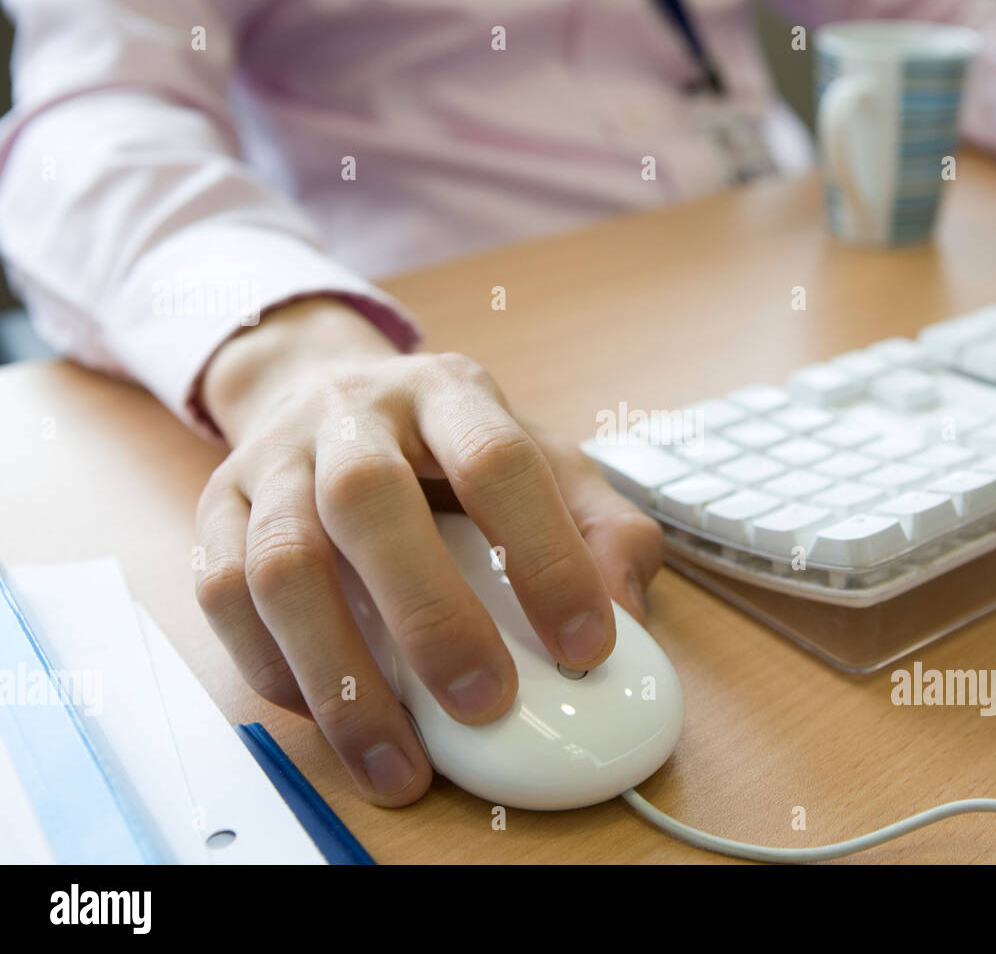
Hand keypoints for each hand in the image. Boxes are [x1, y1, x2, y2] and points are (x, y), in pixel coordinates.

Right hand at [194, 298, 662, 804]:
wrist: (320, 388)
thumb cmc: (447, 447)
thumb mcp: (544, 462)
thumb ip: (603, 531)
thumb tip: (626, 619)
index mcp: (449, 393)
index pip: (498, 461)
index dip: (545, 556)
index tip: (585, 648)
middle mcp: (351, 416)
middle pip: (368, 500)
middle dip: (429, 615)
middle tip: (484, 704)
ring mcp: (272, 461)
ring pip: (280, 564)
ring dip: (339, 676)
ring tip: (397, 760)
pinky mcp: (216, 510)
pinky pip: (223, 595)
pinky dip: (274, 668)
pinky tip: (330, 716)